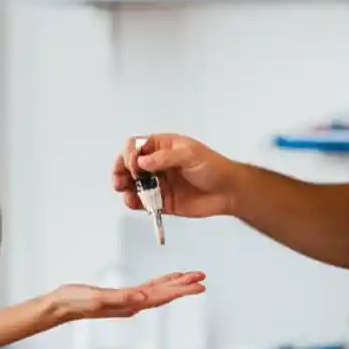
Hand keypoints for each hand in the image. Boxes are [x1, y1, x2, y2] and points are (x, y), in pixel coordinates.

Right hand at [44, 271, 206, 324]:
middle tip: (202, 277)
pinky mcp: (122, 295)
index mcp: (130, 304)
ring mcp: (128, 300)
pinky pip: (147, 287)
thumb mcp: (98, 298)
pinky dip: (160, 282)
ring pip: (158, 290)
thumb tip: (142, 298)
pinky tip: (166, 280)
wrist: (60, 306)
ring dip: (175, 283)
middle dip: (184, 286)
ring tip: (191, 277)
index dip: (182, 290)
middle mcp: (133, 304)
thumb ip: (120, 298)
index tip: (199, 285)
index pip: (162, 296)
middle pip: (165, 293)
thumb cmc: (76, 302)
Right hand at [112, 134, 238, 217]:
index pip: (138, 145)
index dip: (131, 154)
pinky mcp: (163, 201)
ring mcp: (160, 183)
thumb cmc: (214, 167)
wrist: (229, 192)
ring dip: (124, 186)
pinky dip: (134, 202)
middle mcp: (158, 164)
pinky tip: (132, 202)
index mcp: (164, 147)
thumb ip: (165, 158)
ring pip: (134, 183)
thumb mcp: (191, 155)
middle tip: (119, 179)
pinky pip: (143, 201)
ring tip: (124, 191)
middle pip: (131, 164)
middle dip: (121, 170)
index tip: (134, 164)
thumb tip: (142, 161)